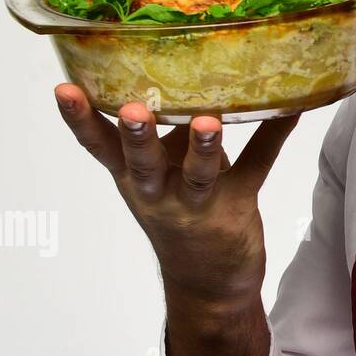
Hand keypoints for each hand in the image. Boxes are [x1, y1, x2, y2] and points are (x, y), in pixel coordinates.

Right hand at [53, 85, 299, 306]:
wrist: (208, 284)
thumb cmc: (181, 212)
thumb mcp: (159, 175)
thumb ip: (162, 132)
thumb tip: (174, 71)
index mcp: (133, 177)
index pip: (99, 147)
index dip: (80, 120)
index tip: (65, 88)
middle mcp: (158, 192)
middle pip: (141, 162)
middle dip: (136, 137)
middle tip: (131, 111)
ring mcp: (196, 203)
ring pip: (198, 174)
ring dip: (204, 147)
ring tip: (208, 123)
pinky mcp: (236, 206)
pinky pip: (256, 166)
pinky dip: (274, 136)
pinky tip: (290, 111)